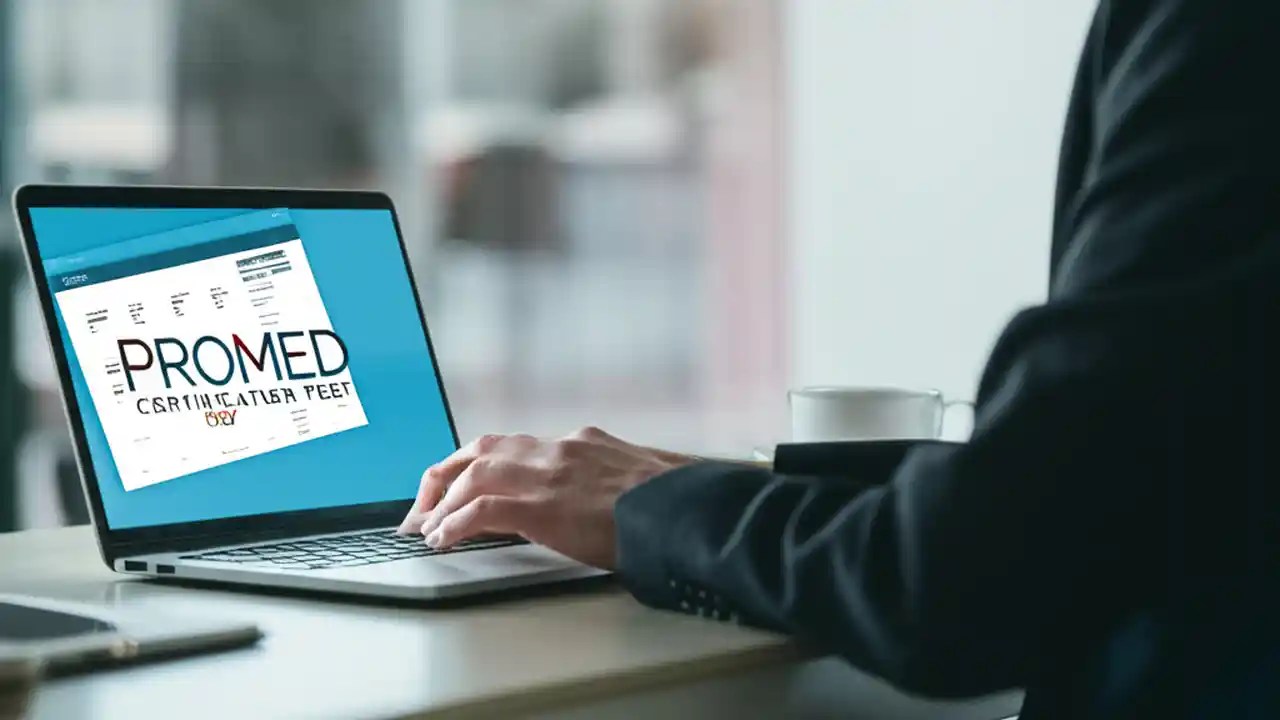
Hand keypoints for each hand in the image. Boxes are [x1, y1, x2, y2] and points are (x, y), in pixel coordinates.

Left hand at [398, 427, 693, 568]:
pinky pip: (481, 511)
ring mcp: (548, 475)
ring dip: (441, 501)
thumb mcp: (644, 476)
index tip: (463, 482)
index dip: (481, 464)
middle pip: (482, 450)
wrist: (689, 510)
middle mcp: (558, 450)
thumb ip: (615, 478)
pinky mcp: (542, 506)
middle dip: (446, 474)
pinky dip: (453, 523)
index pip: (515, 446)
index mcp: (582, 443)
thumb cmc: (678, 500)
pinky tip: (440, 540)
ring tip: (424, 526)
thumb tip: (615, 495)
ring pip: (472, 473)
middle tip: (425, 503)